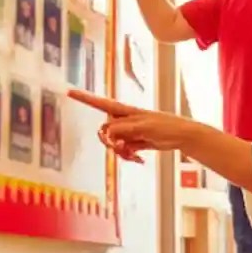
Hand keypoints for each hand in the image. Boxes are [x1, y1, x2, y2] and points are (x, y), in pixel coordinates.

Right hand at [69, 90, 196, 161]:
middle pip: (105, 131)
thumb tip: (107, 132)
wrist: (182, 136)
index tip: (69, 91)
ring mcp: (128, 132)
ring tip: (134, 156)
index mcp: (126, 111)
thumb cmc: (165, 126)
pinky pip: (123, 151)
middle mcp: (124, 120)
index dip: (85, 98)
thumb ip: (124, 128)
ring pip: (113, 143)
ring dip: (121, 152)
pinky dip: (128, 156)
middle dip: (110, 141)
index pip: (101, 103)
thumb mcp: (144, 126)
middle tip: (122, 147)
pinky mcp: (134, 142)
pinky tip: (139, 160)